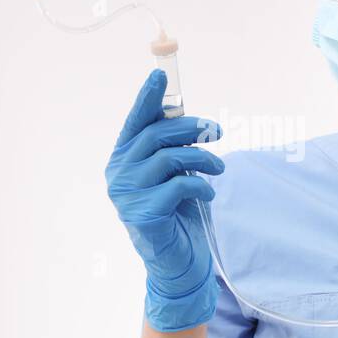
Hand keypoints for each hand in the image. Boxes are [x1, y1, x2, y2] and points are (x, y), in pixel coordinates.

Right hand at [107, 69, 223, 331]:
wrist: (178, 263)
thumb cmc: (177, 214)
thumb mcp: (172, 174)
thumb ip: (169, 146)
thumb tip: (177, 108)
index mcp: (122, 159)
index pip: (134, 121)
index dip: (147, 98)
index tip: (159, 75)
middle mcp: (118, 174)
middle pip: (156, 134)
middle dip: (192, 128)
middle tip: (218, 131)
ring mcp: (126, 195)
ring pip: (169, 157)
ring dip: (203, 158)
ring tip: (219, 168)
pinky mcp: (143, 214)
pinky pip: (178, 185)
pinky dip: (200, 186)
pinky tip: (208, 195)